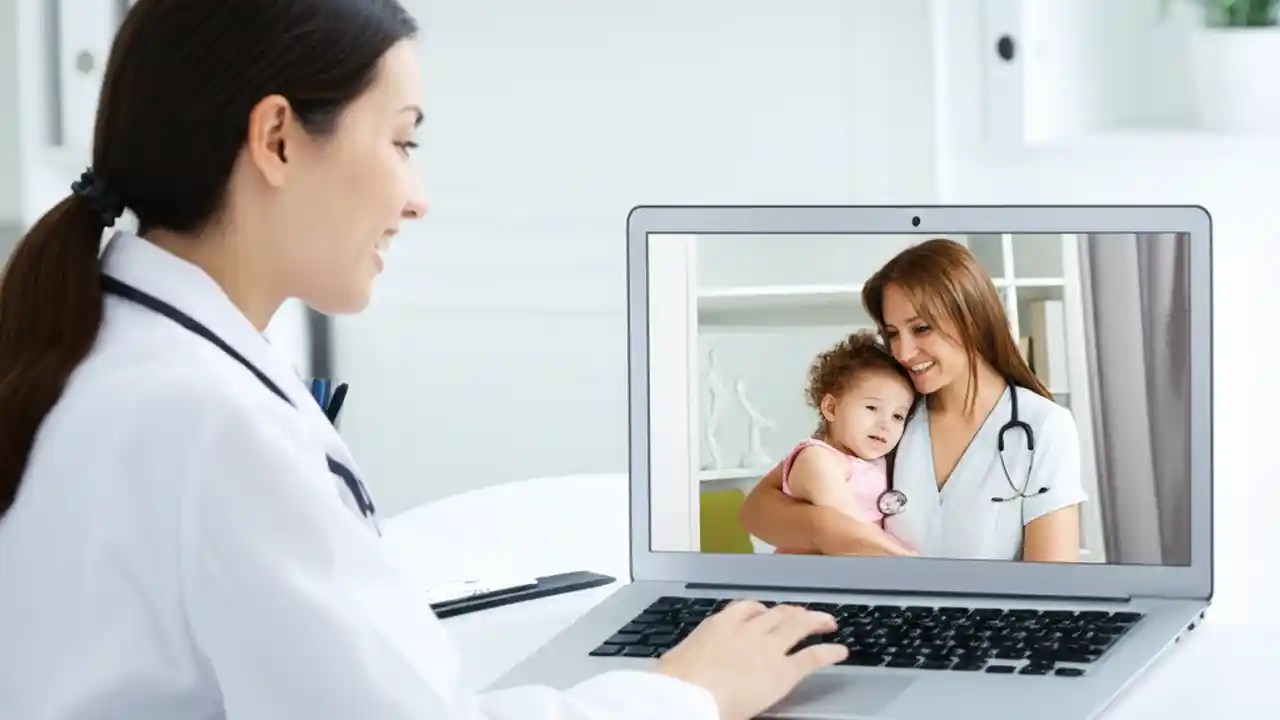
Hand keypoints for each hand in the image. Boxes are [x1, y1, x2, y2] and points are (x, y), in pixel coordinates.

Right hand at [652, 601, 847, 719]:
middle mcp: (747, 630)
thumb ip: (694, 656)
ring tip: (828, 622)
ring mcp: (767, 648)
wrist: (686, 695)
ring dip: (815, 621)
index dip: (761, 610)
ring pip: (798, 626)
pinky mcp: (782, 672)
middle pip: (777, 613)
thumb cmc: (676, 683)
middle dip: (793, 612)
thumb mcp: (680, 661)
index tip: (766, 613)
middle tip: (803, 615)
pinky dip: (829, 652)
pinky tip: (840, 652)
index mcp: (720, 625)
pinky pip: (812, 657)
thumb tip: (684, 666)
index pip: (746, 608)